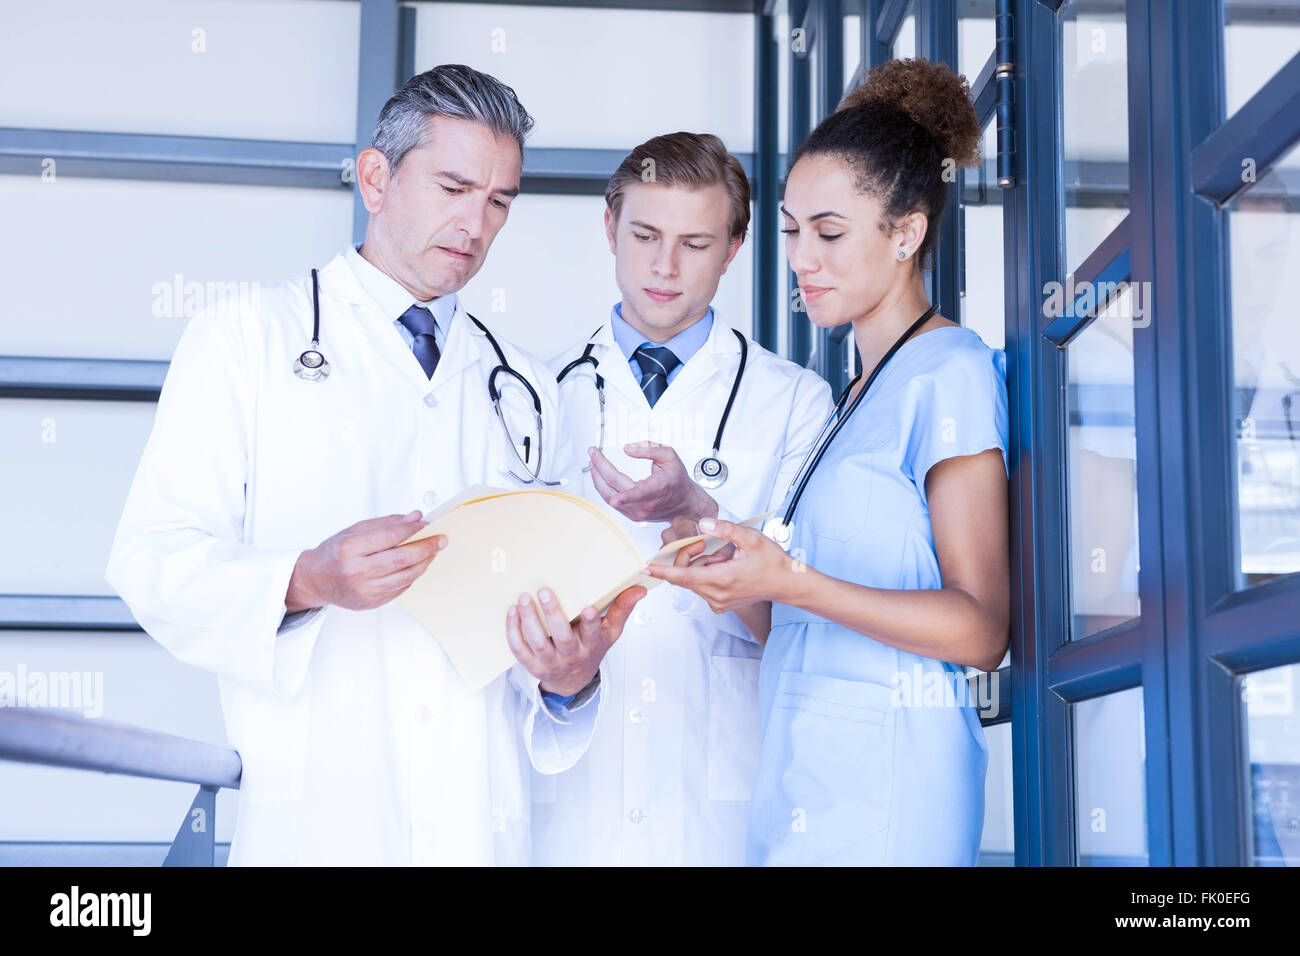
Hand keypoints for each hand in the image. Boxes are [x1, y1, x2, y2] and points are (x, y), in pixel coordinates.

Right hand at [285, 510, 445, 611]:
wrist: (315, 580)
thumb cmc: (334, 552)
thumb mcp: (353, 531)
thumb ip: (385, 523)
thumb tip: (415, 517)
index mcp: (348, 549)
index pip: (389, 537)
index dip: (413, 530)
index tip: (428, 525)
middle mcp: (356, 571)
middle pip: (401, 559)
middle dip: (426, 547)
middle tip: (441, 540)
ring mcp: (364, 590)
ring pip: (405, 576)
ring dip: (424, 563)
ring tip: (432, 552)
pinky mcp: (371, 603)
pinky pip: (400, 588)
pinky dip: (412, 575)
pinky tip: (416, 565)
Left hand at [506, 584, 647, 696]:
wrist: (572, 680)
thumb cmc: (591, 648)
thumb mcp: (611, 632)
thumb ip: (622, 609)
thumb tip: (639, 588)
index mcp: (592, 645)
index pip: (593, 634)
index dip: (591, 623)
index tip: (588, 608)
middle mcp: (571, 655)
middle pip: (562, 637)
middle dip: (553, 614)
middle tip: (545, 591)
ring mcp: (550, 662)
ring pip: (537, 643)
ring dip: (529, 620)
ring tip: (524, 598)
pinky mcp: (532, 665)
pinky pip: (520, 649)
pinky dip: (513, 631)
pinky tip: (512, 612)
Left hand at [588, 442, 718, 523]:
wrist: (684, 502)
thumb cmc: (677, 480)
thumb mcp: (669, 456)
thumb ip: (648, 449)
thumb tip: (627, 449)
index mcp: (657, 489)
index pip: (640, 493)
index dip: (626, 497)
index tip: (617, 499)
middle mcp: (646, 504)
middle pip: (615, 488)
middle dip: (599, 468)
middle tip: (592, 453)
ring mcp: (637, 512)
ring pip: (609, 496)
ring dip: (597, 478)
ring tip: (593, 462)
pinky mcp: (631, 515)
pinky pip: (610, 501)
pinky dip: (602, 487)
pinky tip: (600, 476)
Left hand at [646, 518, 798, 612]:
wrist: (787, 583)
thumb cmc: (772, 563)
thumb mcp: (751, 538)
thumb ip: (724, 530)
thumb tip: (704, 524)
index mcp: (722, 579)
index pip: (683, 576)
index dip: (662, 571)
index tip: (645, 569)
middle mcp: (717, 595)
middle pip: (686, 576)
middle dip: (690, 557)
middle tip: (709, 544)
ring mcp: (719, 602)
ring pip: (694, 580)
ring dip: (702, 565)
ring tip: (725, 557)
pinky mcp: (721, 605)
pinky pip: (702, 586)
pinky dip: (708, 573)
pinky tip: (726, 567)